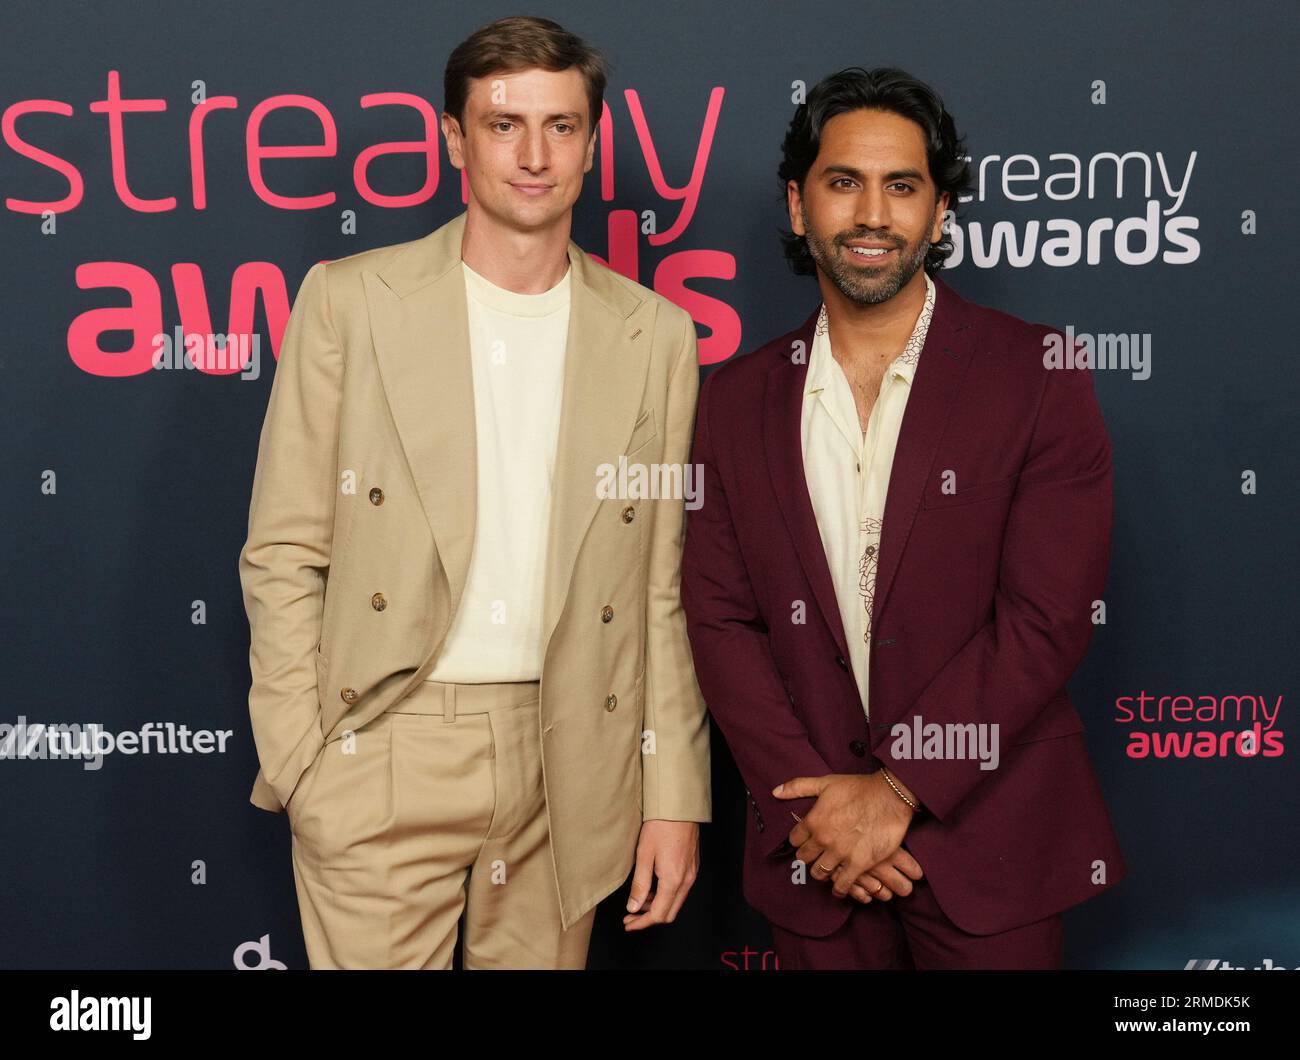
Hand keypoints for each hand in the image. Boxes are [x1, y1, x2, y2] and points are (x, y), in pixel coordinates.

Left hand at [623, 820, 699, 930]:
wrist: (680, 807)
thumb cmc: (661, 826)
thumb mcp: (644, 855)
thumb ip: (640, 884)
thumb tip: (633, 906)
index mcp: (673, 880)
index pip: (658, 914)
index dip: (641, 923)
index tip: (628, 924)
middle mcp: (686, 880)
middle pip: (670, 913)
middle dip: (649, 918)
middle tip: (630, 916)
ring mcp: (692, 874)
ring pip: (675, 902)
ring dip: (657, 907)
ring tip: (638, 901)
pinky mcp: (693, 867)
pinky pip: (680, 890)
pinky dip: (665, 895)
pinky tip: (652, 888)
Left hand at [773, 772, 914, 898]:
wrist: (889, 796)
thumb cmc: (858, 788)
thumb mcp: (825, 782)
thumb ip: (798, 787)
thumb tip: (775, 792)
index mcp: (814, 820)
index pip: (795, 839)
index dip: (799, 841)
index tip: (805, 842)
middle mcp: (823, 839)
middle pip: (804, 858)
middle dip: (808, 858)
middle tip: (815, 857)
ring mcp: (840, 853)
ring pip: (820, 873)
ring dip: (821, 872)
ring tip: (826, 870)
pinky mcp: (858, 864)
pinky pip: (842, 885)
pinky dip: (839, 889)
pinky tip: (839, 887)